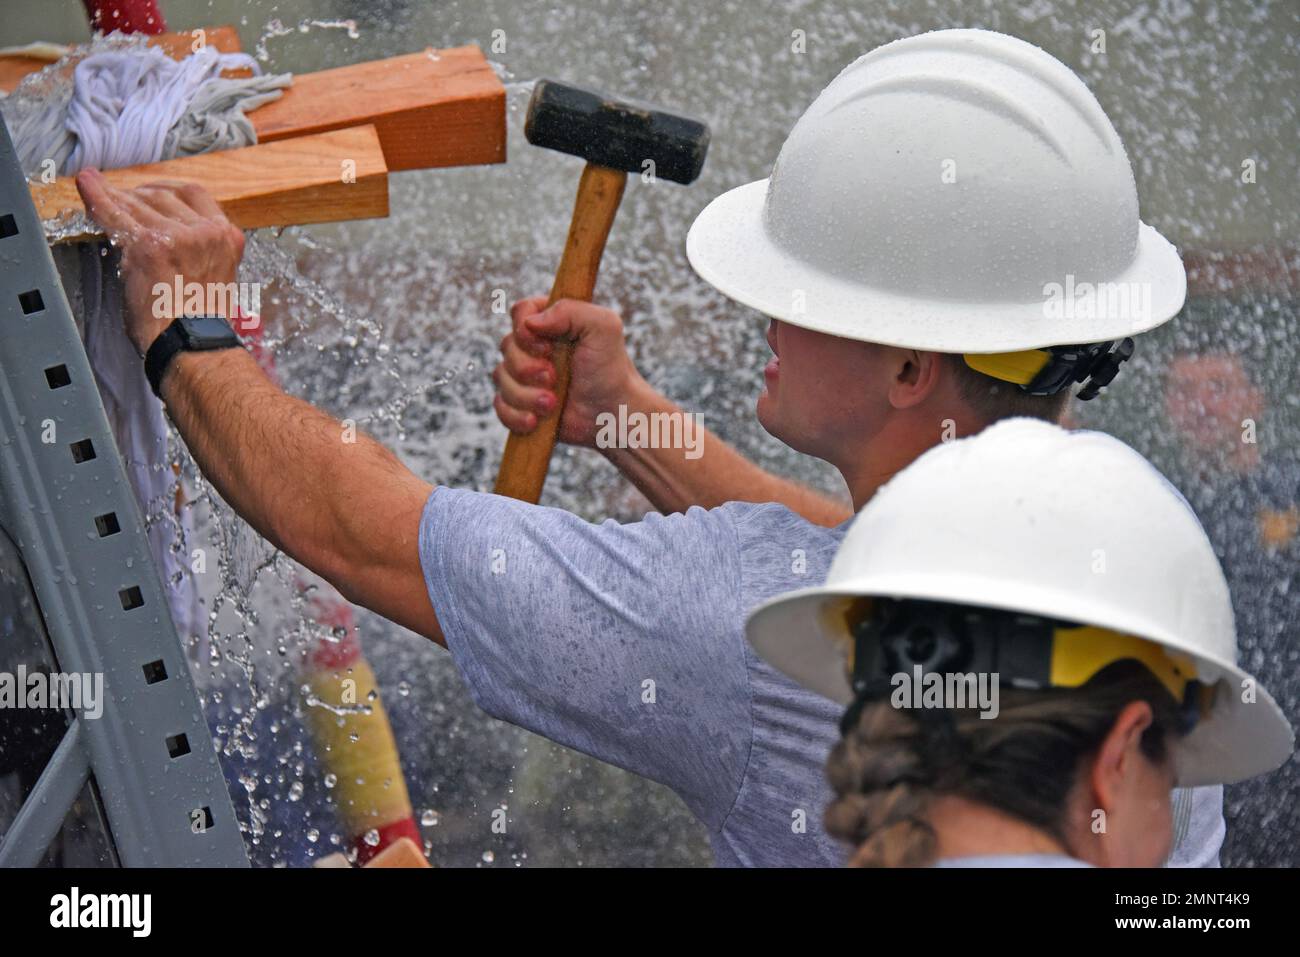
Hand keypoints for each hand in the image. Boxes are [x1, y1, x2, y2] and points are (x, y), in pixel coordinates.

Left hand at [74, 169, 245, 354]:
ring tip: (99, 192)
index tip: (150, 193)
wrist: (195, 344)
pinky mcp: (148, 244)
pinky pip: (116, 214)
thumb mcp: (215, 276)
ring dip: (117, 199)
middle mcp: (205, 232)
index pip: (195, 195)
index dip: (167, 190)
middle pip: (163, 195)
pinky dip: (97, 196)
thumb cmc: (200, 323)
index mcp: (227, 238)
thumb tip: (165, 234)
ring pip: (138, 204)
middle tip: (121, 201)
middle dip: (138, 196)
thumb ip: (198, 251)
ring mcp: (178, 236)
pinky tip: (87, 183)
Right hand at [491, 296, 643, 447]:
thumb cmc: (611, 370)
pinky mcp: (521, 402)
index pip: (520, 312)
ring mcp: (525, 375)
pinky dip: (516, 415)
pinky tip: (537, 420)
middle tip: (555, 378)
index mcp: (552, 321)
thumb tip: (531, 322)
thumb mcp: (603, 328)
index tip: (547, 347)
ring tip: (553, 404)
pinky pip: (500, 406)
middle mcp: (534, 345)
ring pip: (501, 378)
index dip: (525, 331)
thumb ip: (571, 311)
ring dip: (527, 395)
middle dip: (528, 368)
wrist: (613, 415)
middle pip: (506, 346)